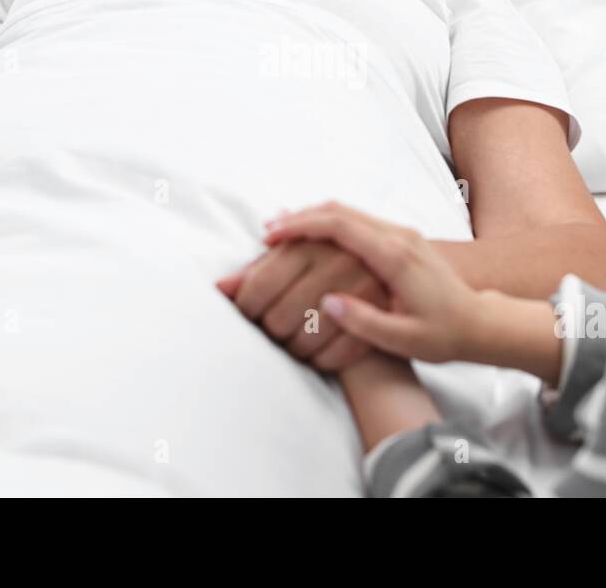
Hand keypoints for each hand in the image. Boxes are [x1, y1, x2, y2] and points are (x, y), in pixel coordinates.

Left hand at [217, 237, 386, 370]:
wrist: (387, 276)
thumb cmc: (322, 268)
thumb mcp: (290, 260)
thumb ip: (254, 273)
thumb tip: (218, 288)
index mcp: (311, 243)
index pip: (260, 285)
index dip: (245, 308)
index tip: (246, 316)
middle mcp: (338, 261)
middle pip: (278, 318)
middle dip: (269, 332)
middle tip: (271, 331)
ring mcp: (363, 290)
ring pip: (303, 341)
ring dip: (292, 350)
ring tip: (291, 342)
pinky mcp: (381, 318)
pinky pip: (334, 356)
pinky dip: (318, 362)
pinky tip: (313, 354)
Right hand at [258, 201, 483, 363]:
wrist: (480, 324)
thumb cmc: (444, 336)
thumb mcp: (405, 339)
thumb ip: (365, 323)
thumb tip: (328, 303)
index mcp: (397, 257)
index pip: (341, 227)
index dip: (302, 227)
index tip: (272, 236)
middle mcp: (400, 237)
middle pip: (341, 211)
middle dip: (300, 218)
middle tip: (267, 233)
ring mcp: (402, 235)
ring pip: (349, 212)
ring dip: (313, 219)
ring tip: (281, 234)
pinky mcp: (402, 240)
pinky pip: (359, 222)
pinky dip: (330, 225)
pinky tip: (312, 238)